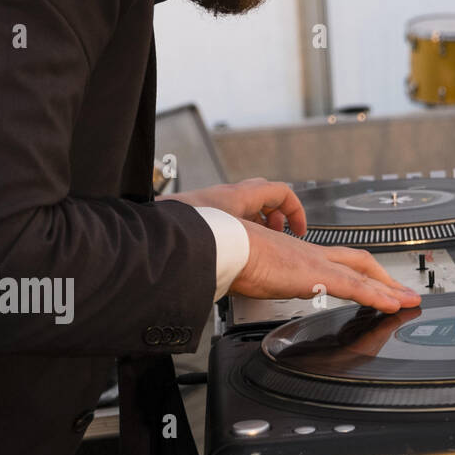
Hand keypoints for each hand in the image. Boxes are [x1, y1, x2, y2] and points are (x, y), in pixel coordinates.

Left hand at [164, 177, 306, 235]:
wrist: (155, 228)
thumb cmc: (190, 225)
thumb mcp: (235, 232)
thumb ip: (261, 246)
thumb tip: (285, 262)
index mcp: (241, 196)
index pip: (281, 192)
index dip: (295, 210)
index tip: (299, 229)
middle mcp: (228, 196)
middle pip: (264, 195)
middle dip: (276, 215)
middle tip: (280, 233)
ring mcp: (214, 204)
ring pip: (245, 206)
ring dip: (257, 222)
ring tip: (260, 242)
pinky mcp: (201, 215)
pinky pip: (229, 216)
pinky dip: (239, 228)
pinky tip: (234, 248)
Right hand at [230, 222, 420, 313]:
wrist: (222, 245)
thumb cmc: (227, 254)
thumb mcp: (250, 271)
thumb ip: (260, 277)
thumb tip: (252, 285)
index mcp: (297, 255)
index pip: (337, 260)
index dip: (358, 269)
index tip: (371, 281)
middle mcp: (312, 255)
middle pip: (359, 262)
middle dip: (382, 277)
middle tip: (400, 291)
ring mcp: (317, 263)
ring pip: (364, 274)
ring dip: (389, 289)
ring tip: (408, 300)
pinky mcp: (317, 275)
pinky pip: (357, 287)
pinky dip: (379, 296)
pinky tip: (394, 304)